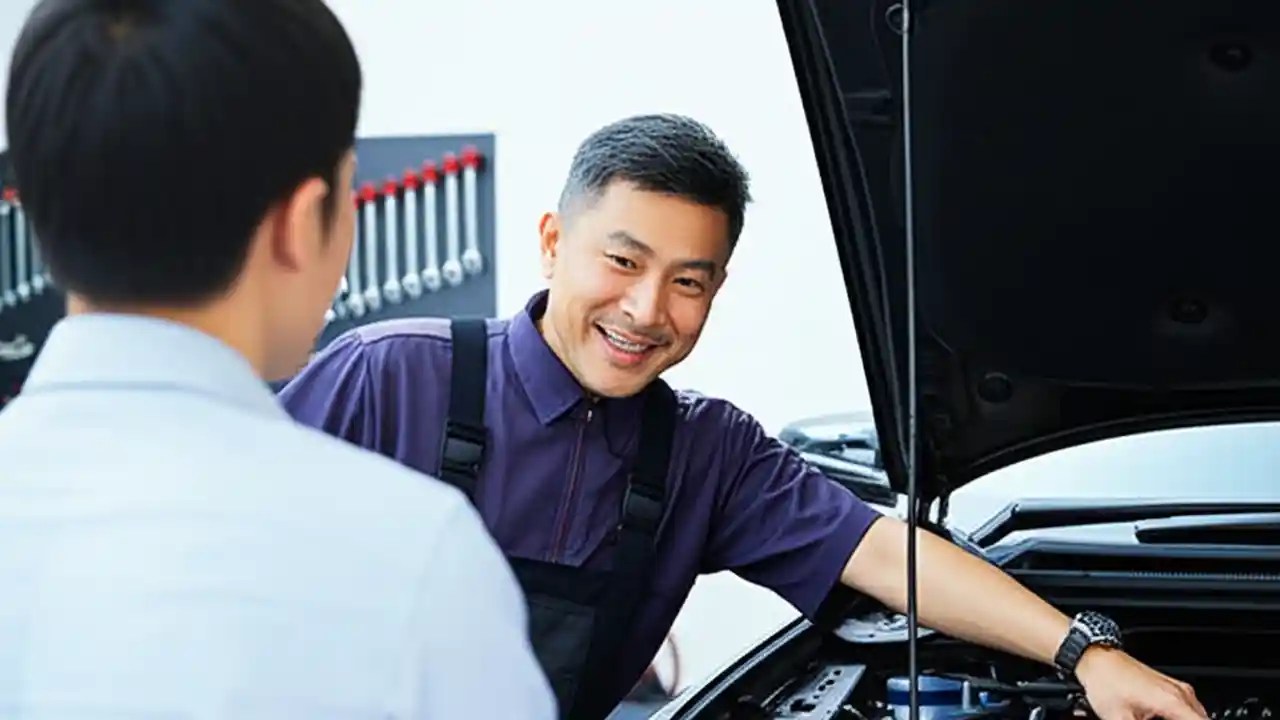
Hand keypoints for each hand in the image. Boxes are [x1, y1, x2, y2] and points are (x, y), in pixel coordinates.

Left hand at [1075, 646, 1207, 719]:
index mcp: (1175, 702)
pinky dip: (1176, 716)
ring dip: (1179, 719)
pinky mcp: (1167, 686)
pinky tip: (1154, 718)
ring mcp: (1176, 687)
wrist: (1094, 658)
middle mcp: (1181, 693)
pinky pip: (1183, 709)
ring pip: (1192, 715)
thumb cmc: (1105, 682)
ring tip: (1149, 718)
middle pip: (1199, 719)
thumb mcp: (1119, 719)